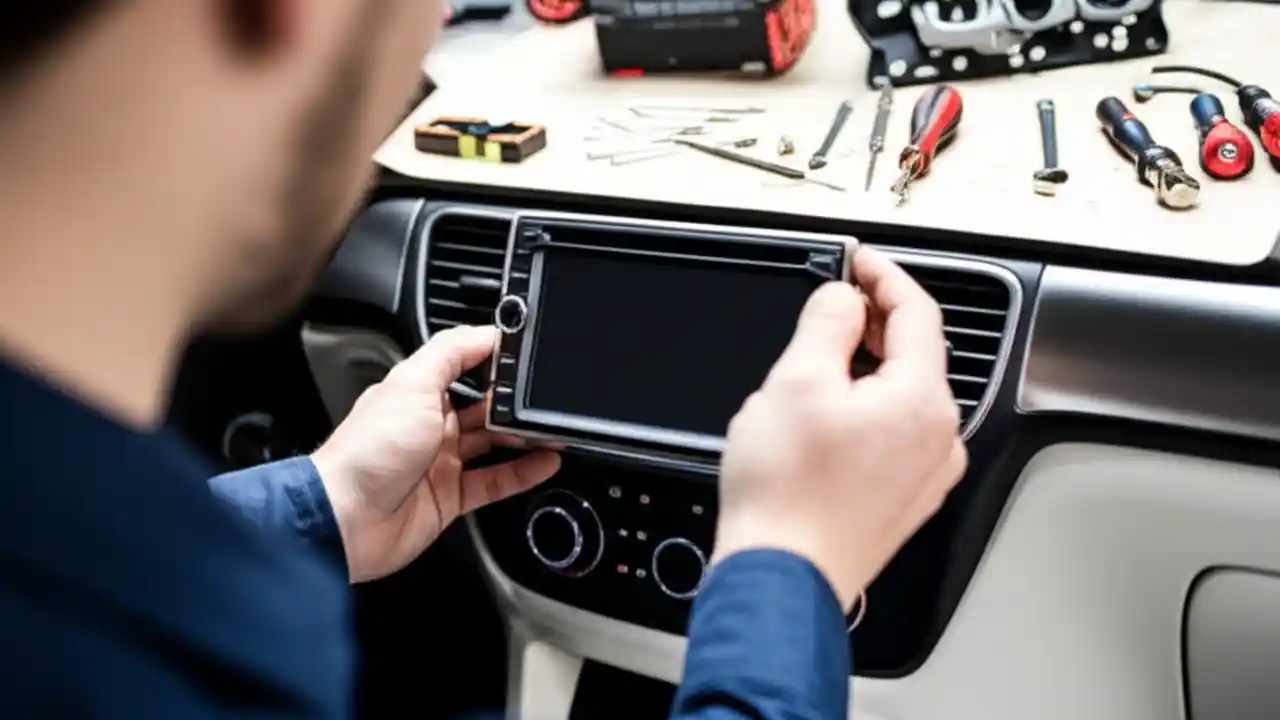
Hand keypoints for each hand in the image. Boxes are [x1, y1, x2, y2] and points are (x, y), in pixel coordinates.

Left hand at [312, 325, 560, 582]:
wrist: (345, 519)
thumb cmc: (367, 453)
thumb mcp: (412, 385)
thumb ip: (450, 353)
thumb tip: (487, 331)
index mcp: (415, 392)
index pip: (461, 364)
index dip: (491, 357)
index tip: (526, 352)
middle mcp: (428, 425)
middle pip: (483, 406)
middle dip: (514, 400)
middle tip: (545, 397)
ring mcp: (440, 463)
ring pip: (493, 443)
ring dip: (524, 435)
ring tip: (554, 428)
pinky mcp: (449, 498)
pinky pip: (495, 481)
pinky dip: (522, 472)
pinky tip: (546, 462)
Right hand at [713, 247, 966, 609]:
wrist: (781, 576)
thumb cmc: (785, 493)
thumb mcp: (795, 379)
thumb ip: (828, 321)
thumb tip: (843, 296)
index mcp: (921, 400)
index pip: (918, 312)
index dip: (885, 274)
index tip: (858, 259)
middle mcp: (938, 437)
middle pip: (917, 354)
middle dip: (875, 320)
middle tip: (833, 303)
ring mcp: (925, 473)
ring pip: (905, 395)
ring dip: (870, 366)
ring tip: (820, 361)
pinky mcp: (904, 499)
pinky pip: (896, 434)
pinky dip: (870, 407)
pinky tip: (829, 415)